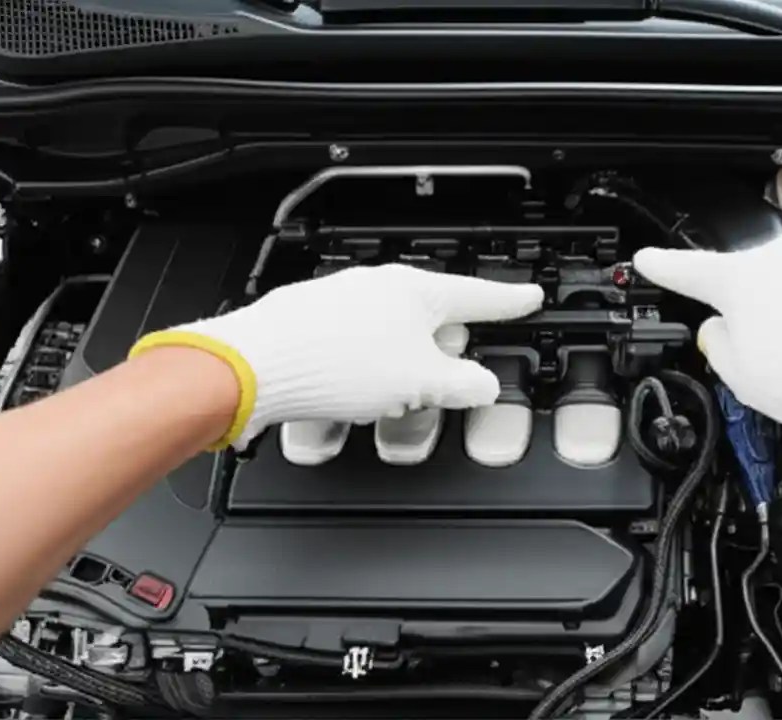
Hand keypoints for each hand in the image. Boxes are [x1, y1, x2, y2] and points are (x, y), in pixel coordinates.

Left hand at [130, 265, 543, 449]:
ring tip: (393, 399)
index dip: (508, 302)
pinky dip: (364, 367)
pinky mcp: (309, 320)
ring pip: (389, 333)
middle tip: (449, 377)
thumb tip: (482, 384)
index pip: (477, 297)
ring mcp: (340, 299)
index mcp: (416, 292)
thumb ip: (460, 383)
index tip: (528, 297)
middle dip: (442, 348)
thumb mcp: (419, 385)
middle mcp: (378, 287)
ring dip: (400, 364)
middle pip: (430, 316)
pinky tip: (353, 393)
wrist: (253, 366)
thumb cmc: (335, 365)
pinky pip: (353, 343)